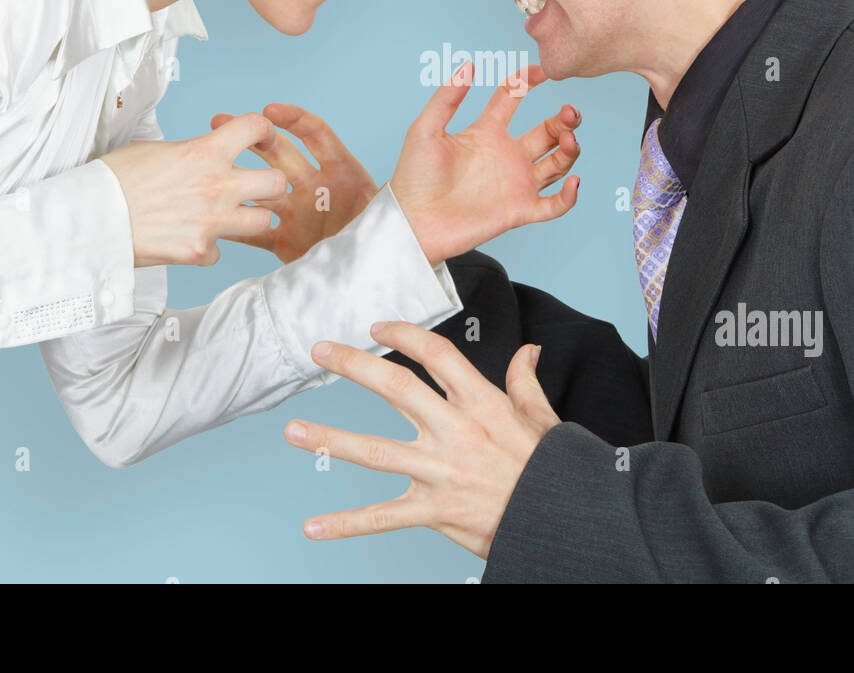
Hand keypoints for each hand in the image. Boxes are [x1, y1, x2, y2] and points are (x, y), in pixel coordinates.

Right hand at [98, 113, 286, 267]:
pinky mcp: (198, 251)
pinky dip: (208, 248)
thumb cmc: (113, 180)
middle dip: (270, 184)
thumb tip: (204, 154)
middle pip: (278, 183)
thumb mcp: (156, 149)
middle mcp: (216, 185)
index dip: (262, 131)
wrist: (88, 219)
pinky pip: (220, 252)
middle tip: (254, 187)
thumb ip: (192, 152)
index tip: (257, 139)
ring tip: (227, 217)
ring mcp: (211, 221)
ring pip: (263, 221)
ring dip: (248, 219)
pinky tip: (188, 239)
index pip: (256, 127)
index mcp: (205, 152)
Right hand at [210, 104, 378, 263]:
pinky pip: (252, 231)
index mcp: (343, 171)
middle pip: (278, 153)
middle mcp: (315, 186)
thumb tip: (413, 149)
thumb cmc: (393, 235)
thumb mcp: (394, 205)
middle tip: (221, 123)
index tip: (269, 111)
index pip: (315, 133)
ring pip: (258, 187)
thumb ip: (388, 188)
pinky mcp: (285, 241)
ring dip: (233, 175)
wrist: (384, 277)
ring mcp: (297, 212)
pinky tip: (207, 216)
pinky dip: (232, 225)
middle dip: (249, 137)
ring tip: (204, 160)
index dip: (293, 118)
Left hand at [283, 321, 561, 558]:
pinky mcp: (434, 510)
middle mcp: (455, 431)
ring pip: (375, 451)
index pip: (436, 355)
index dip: (404, 335)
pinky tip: (313, 526)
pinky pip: (383, 518)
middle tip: (320, 350)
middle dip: (354, 366)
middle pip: (396, 389)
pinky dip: (346, 524)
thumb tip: (527, 351)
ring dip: (330, 440)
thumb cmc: (552, 468)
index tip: (377, 327)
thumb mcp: (543, 417)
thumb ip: (526, 382)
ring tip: (293, 430)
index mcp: (481, 403)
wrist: (560, 519)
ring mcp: (440, 471)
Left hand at [388, 62, 581, 264]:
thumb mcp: (425, 130)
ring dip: (569, 151)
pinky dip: (569, 196)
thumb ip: (447, 97)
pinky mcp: (519, 211)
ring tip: (567, 140)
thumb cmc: (413, 179)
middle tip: (569, 112)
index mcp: (485, 132)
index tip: (542, 70)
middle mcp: (506, 155)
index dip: (527, 80)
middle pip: (547, 131)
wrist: (412, 224)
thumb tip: (468, 65)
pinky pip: (554, 205)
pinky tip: (573, 181)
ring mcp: (515, 183)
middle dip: (563, 120)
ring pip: (557, 164)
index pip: (513, 97)